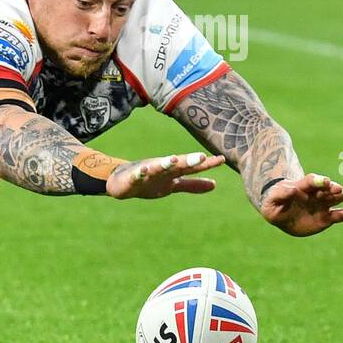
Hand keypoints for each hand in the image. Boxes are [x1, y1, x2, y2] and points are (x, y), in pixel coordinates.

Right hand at [107, 152, 225, 199]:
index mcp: (173, 171)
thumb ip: (192, 185)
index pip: (192, 166)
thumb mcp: (172, 185)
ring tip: (174, 159)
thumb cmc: (150, 182)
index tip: (221, 159)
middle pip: (178, 164)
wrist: (121, 182)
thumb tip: (215, 185)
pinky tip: (143, 170)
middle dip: (189, 160)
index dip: (206, 164)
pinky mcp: (132, 177)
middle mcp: (162, 168)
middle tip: (201, 157)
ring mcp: (147, 172)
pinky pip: (137, 175)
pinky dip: (140, 172)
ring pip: (158, 167)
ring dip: (166, 163)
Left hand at [260, 174, 342, 236]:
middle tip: (337, 188)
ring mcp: (323, 204)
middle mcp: (316, 193)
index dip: (318, 180)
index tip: (325, 181)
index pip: (311, 181)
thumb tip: (292, 190)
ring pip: (337, 198)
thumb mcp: (272, 200)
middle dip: (332, 187)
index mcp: (302, 186)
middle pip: (327, 188)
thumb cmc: (276, 203)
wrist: (281, 213)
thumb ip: (281, 195)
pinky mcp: (327, 217)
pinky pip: (340, 216)